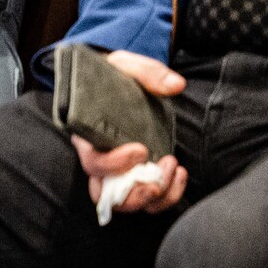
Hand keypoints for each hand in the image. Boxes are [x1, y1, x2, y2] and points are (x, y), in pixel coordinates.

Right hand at [70, 51, 188, 214]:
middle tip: (159, 175)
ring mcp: (117, 171)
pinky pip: (147, 199)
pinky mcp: (137, 174)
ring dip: (155, 197)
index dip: (115, 164)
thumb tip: (175, 86)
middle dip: (135, 193)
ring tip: (174, 170)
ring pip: (126, 202)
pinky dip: (168, 195)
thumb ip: (148, 71)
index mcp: (87, 136)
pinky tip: (180, 172)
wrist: (113, 82)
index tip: (141, 149)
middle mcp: (98, 159)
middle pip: (105, 195)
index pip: (93, 163)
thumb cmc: (113, 74)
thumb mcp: (125, 64)